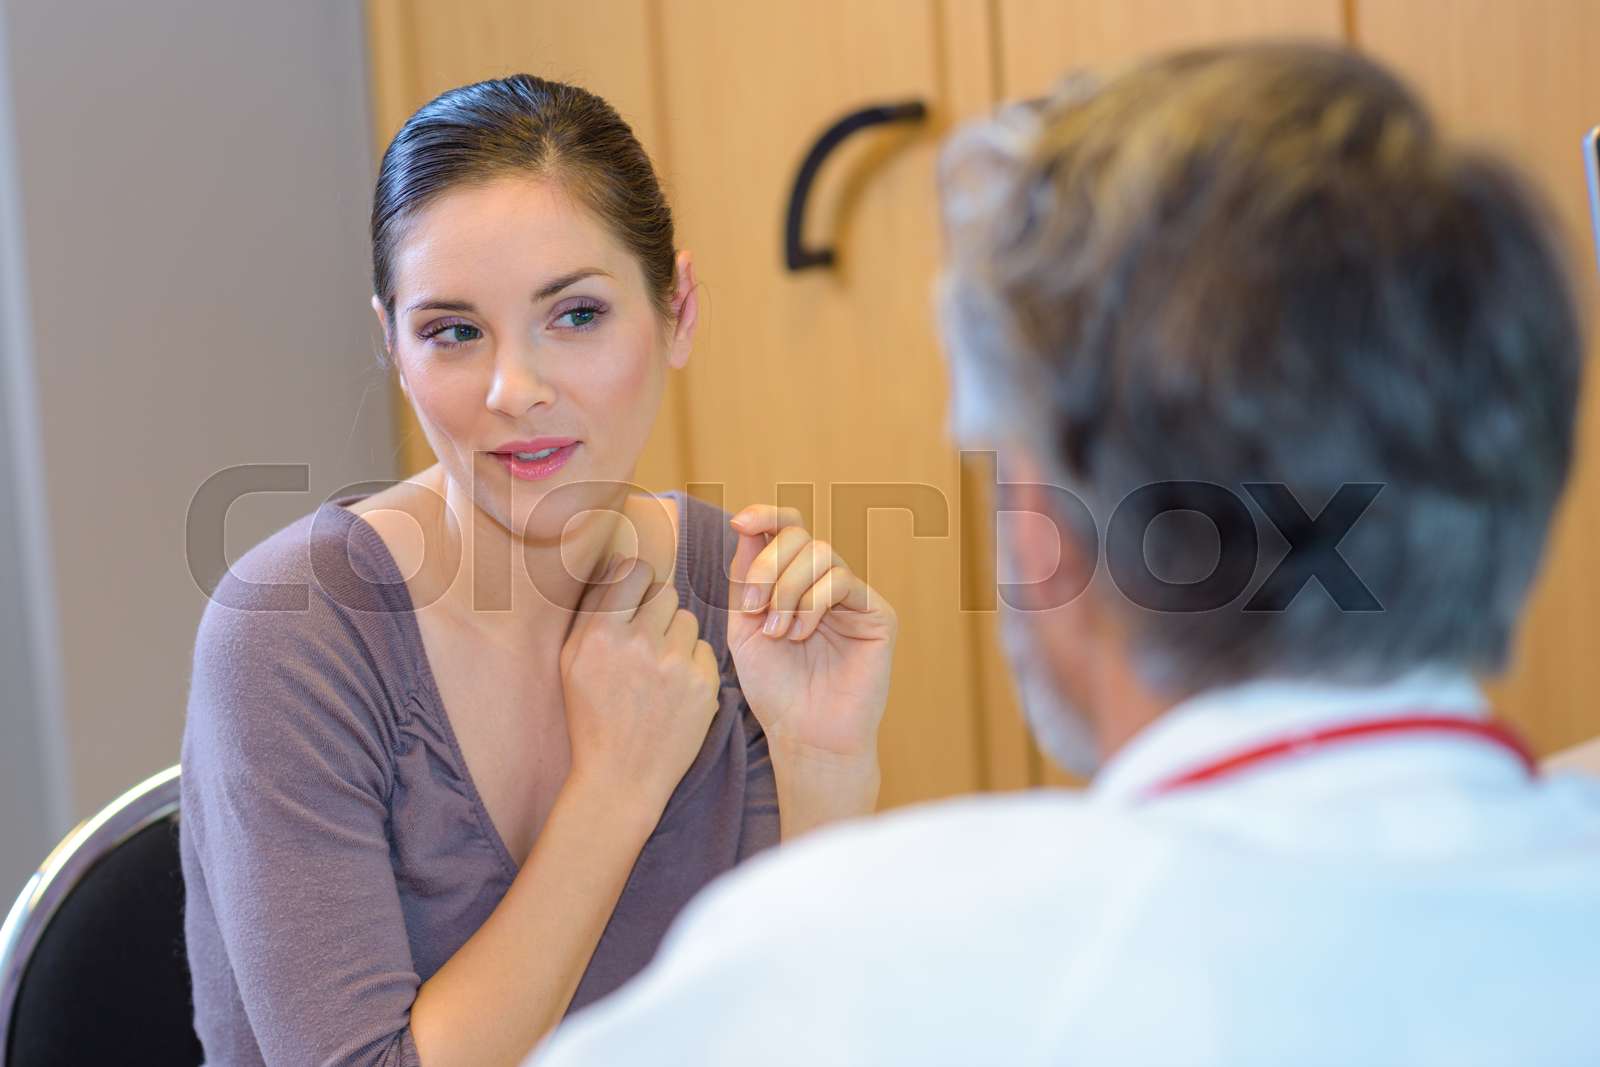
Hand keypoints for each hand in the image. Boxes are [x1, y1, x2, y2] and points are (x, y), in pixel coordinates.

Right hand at [560, 555, 720, 815]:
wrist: (621, 777)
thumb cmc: (592, 716)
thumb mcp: (572, 661)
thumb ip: (593, 609)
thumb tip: (618, 562)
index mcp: (601, 634)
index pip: (635, 573)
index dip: (637, 582)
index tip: (635, 596)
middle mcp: (639, 644)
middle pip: (666, 594)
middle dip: (657, 612)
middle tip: (645, 640)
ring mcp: (676, 664)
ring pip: (688, 621)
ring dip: (676, 637)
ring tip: (657, 670)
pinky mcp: (704, 684)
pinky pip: (704, 651)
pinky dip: (692, 665)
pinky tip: (674, 690)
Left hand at [727, 506, 896, 763]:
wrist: (805, 734)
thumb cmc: (774, 687)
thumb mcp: (745, 627)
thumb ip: (745, 577)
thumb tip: (746, 523)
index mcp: (794, 582)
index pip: (786, 530)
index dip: (766, 515)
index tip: (741, 522)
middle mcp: (825, 583)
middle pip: (799, 536)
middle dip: (767, 566)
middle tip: (754, 608)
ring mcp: (853, 597)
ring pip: (821, 553)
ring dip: (788, 589)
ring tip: (779, 631)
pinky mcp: (877, 613)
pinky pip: (842, 581)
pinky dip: (813, 603)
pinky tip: (801, 635)